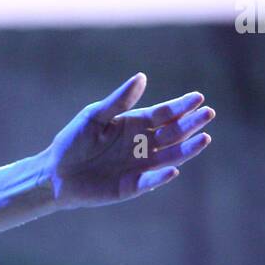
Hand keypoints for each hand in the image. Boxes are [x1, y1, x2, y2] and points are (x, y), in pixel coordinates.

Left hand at [37, 73, 213, 209]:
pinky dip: (161, 176)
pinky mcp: (131, 186)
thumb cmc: (73, 141)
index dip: (181, 106)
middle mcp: (142, 144)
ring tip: (205, 139)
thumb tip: (142, 77)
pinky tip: (173, 169)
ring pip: (169, 156)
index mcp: (135, 124)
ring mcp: (139, 166)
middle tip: (208, 114)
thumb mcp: (95, 116)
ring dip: (187, 149)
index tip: (198, 98)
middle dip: (190, 125)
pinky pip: (149, 181)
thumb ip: (119, 100)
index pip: (164, 114)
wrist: (56, 172)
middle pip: (172, 134)